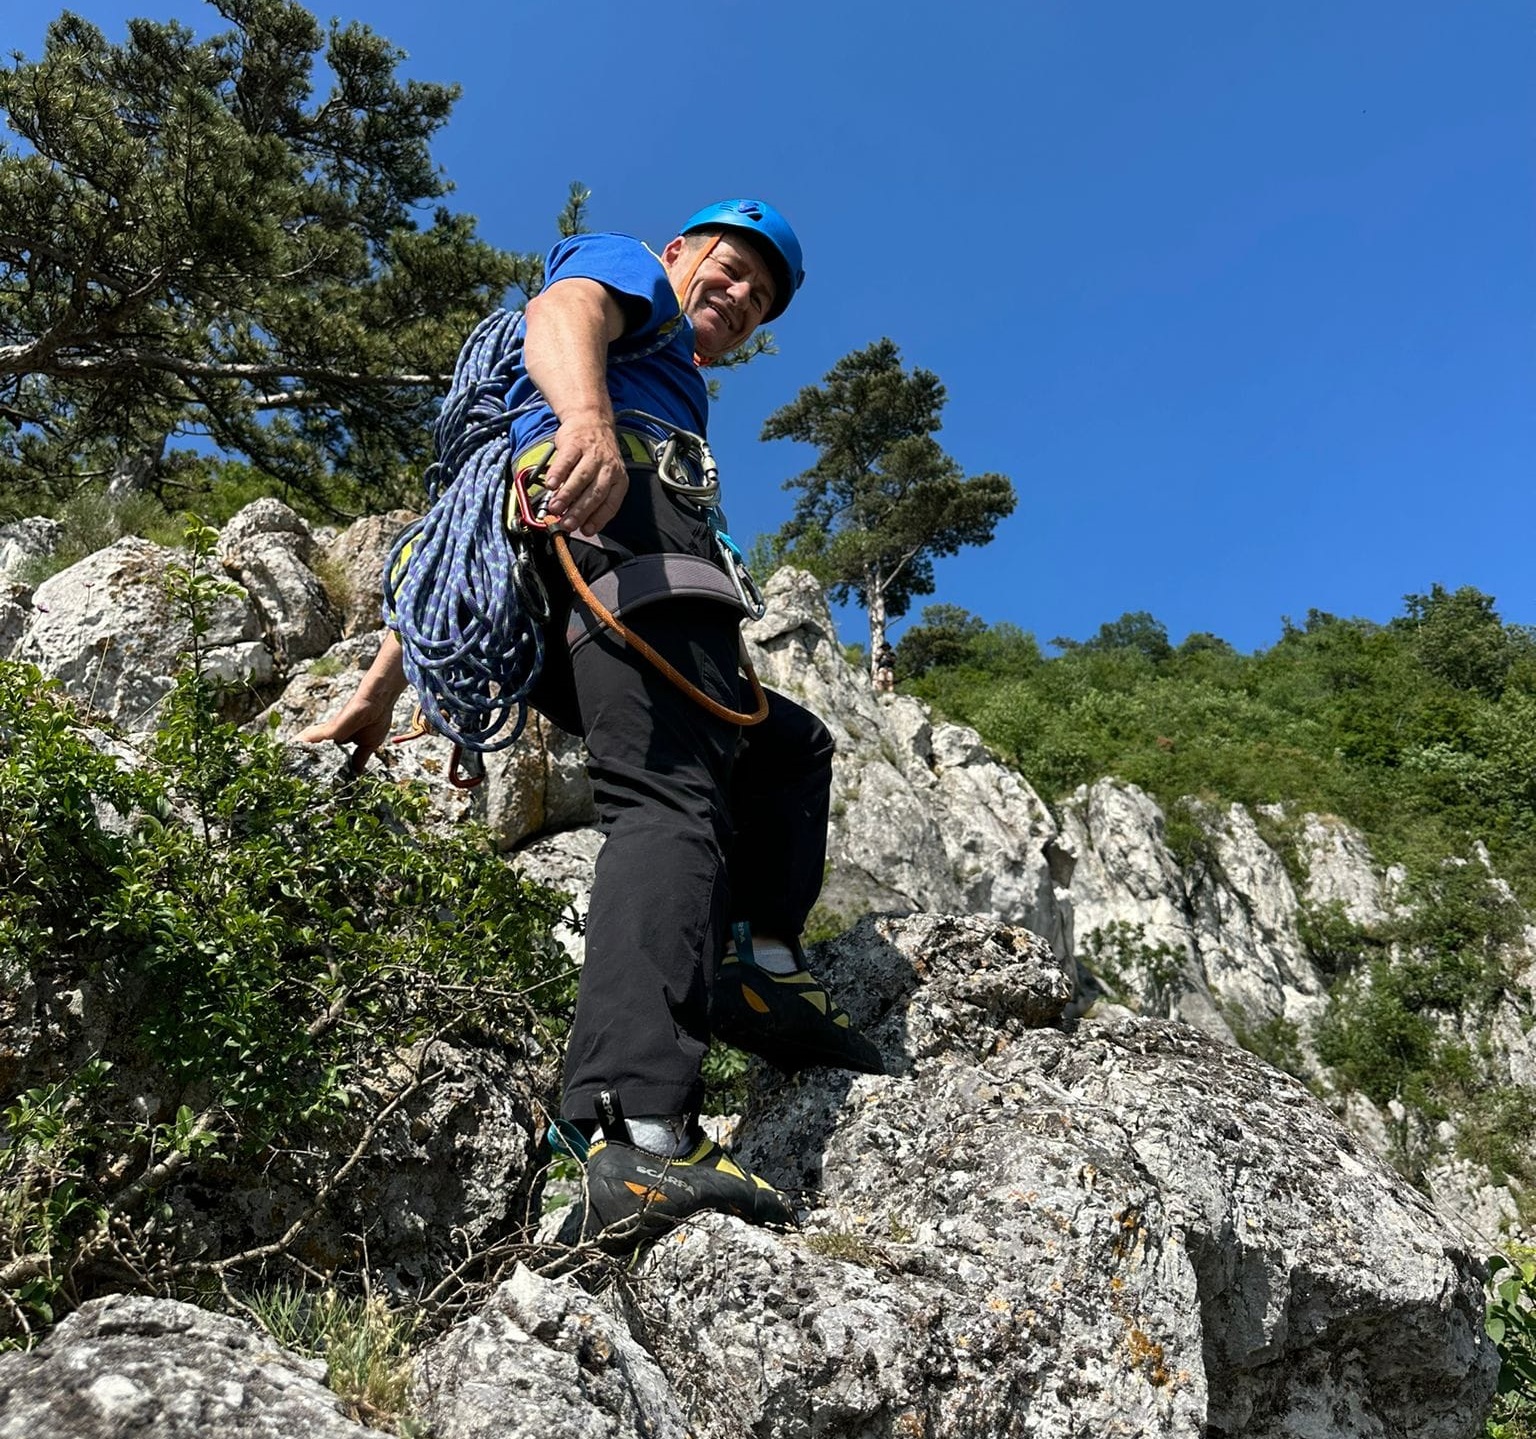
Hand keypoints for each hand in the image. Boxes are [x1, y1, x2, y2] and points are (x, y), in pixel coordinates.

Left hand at [297, 689, 397, 771]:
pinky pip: (311, 738)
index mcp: (340, 739)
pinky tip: (290, 749)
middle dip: (300, 758)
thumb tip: (357, 771)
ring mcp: (329, 731)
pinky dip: (300, 744)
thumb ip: (360, 757)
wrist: (379, 702)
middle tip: (288, 771)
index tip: (309, 774)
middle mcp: (331, 735)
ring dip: (295, 752)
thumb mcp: (369, 744)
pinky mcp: (330, 729)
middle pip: (311, 748)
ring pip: (306, 743)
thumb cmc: (377, 718)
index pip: (324, 752)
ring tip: (282, 762)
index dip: (316, 761)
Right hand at [542, 413, 628, 536]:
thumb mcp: (602, 476)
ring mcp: (593, 455)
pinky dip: (558, 473)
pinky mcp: (576, 444)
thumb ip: (591, 497)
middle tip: (566, 524)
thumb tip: (576, 521)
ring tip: (555, 509)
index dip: (598, 519)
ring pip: (581, 478)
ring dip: (567, 495)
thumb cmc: (596, 455)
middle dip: (579, 512)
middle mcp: (609, 468)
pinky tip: (550, 485)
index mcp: (619, 480)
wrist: (591, 420)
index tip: (585, 530)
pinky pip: (567, 461)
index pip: (610, 504)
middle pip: (595, 494)